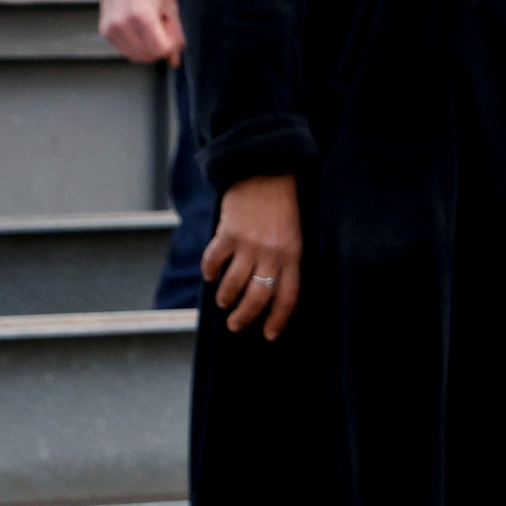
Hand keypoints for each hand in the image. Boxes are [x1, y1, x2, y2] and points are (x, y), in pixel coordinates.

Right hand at [96, 0, 183, 64]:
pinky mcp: (105, 31)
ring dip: (147, 50)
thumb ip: (176, 34)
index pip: (160, 49)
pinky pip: (125, 50)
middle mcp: (122, 24)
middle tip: (161, 29)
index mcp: (142, 15)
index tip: (170, 30)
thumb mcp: (170, 6)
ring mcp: (111, 29)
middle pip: (147, 56)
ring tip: (149, 29)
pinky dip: (136, 47)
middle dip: (159, 49)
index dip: (170, 45)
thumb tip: (174, 62)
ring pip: (135, 57)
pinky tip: (139, 31)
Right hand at [203, 174, 300, 339]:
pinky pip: (214, 261)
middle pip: (258, 296)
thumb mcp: (295, 234)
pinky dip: (210, 272)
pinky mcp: (228, 232)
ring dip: (226, 298)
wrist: (266, 170)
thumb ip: (285, 260)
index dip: (278, 319)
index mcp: (294, 255)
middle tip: (236, 327)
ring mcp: (250, 243)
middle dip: (245, 317)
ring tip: (224, 302)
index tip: (269, 335)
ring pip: (233, 284)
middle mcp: (273, 253)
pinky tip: (210, 276)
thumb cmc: (283, 206)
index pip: (288, 297)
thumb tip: (269, 291)